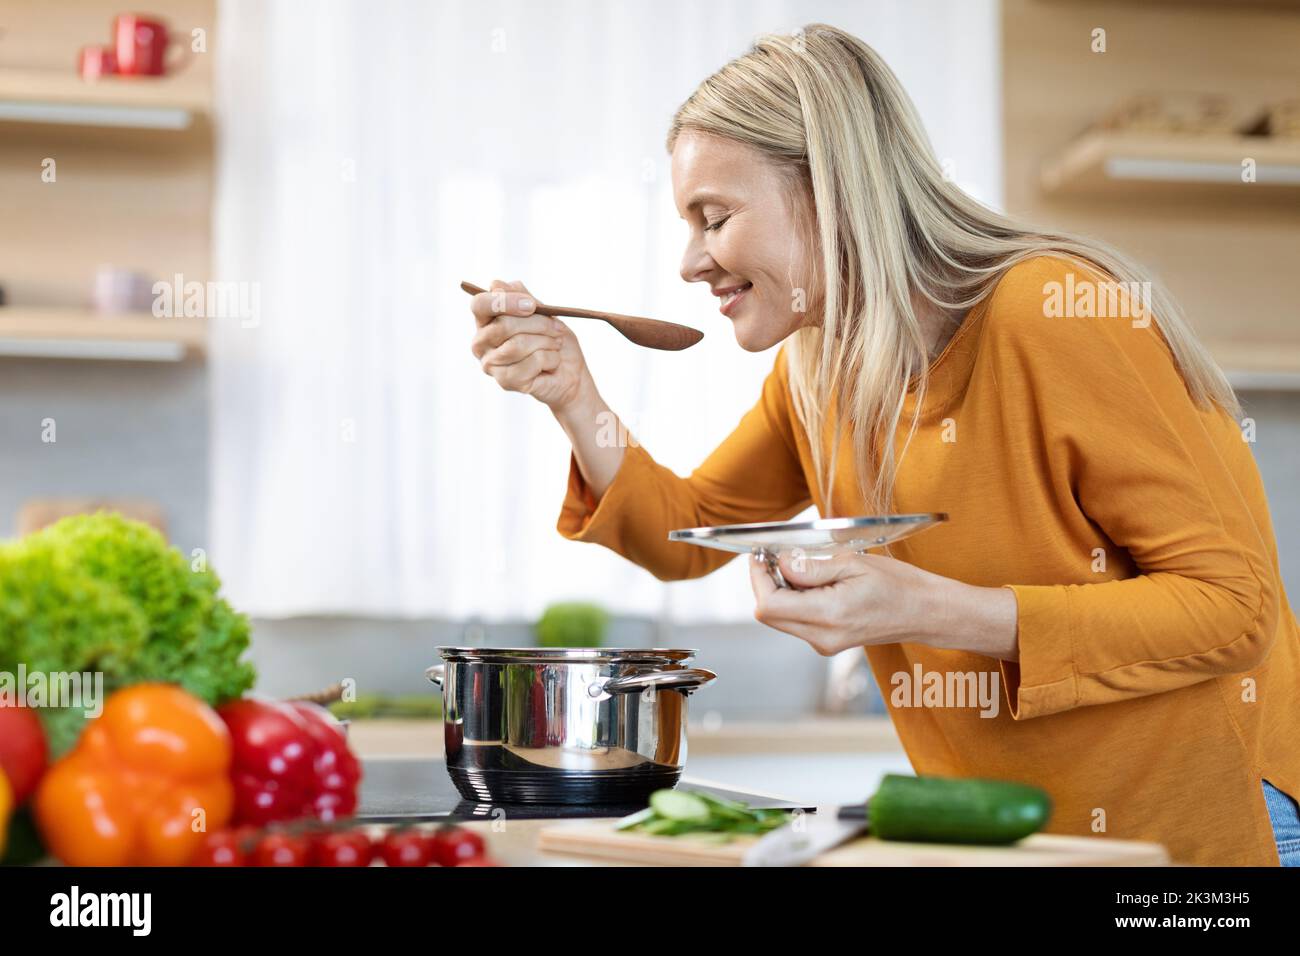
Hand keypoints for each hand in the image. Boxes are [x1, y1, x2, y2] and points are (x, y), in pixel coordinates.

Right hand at [469, 279, 592, 410]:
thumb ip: (522, 297)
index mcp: (485, 321)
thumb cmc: (553, 340)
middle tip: (557, 328)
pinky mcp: (505, 381)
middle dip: (538, 324)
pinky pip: (531, 362)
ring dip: (546, 341)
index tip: (532, 305)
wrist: (570, 372)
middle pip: (503, 325)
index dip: (504, 301)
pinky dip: (550, 359)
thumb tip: (497, 285)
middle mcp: (481, 343)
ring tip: (556, 344)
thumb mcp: (543, 312)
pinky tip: (552, 363)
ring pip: (518, 344)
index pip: (479, 304)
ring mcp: (490, 364)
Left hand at [747, 550, 1018, 659]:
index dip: (757, 578)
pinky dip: (795, 599)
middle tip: (774, 556)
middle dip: (765, 583)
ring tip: (799, 565)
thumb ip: (811, 566)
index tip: (760, 555)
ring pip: (781, 618)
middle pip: (769, 614)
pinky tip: (812, 581)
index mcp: (828, 615)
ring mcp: (825, 644)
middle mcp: (822, 637)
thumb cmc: (899, 585)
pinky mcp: (829, 642)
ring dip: (780, 590)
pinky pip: (797, 621)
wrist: (927, 613)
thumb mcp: (854, 563)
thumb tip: (780, 564)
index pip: (769, 605)